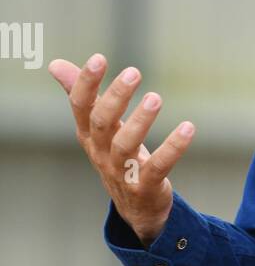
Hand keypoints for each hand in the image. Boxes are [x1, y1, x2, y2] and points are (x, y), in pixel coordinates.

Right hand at [47, 53, 195, 246]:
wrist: (135, 207)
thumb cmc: (116, 157)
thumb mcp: (98, 128)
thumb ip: (82, 96)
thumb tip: (55, 64)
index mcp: (89, 135)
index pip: (81, 106)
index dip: (86, 83)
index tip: (98, 58)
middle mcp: (101, 152)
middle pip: (101, 123)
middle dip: (115, 98)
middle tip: (133, 72)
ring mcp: (122, 172)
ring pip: (126, 146)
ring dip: (140, 121)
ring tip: (155, 97)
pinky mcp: (145, 186)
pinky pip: (158, 166)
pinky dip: (173, 148)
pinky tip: (188, 128)